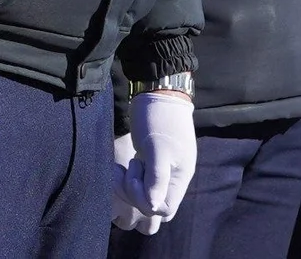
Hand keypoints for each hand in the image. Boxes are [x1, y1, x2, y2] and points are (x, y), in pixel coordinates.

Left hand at [124, 90, 197, 224]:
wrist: (157, 91)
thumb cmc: (159, 117)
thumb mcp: (157, 147)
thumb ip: (157, 179)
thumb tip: (155, 208)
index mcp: (179, 177)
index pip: (165, 209)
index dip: (146, 202)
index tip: (135, 177)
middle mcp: (173, 178)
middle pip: (153, 206)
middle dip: (135, 195)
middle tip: (129, 170)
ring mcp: (162, 171)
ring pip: (144, 196)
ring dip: (129, 187)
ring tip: (123, 167)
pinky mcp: (150, 163)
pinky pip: (140, 183)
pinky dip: (128, 178)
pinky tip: (121, 166)